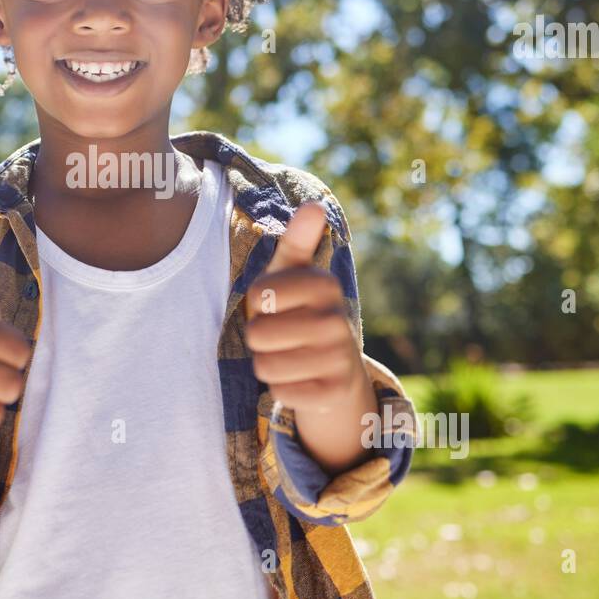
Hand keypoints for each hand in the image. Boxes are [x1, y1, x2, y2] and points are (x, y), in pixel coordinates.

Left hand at [243, 201, 361, 414]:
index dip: (258, 303)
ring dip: (267, 364)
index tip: (276, 303)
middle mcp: (338, 320)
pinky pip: (282, 392)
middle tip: (279, 335)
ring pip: (266, 366)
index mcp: (325, 284)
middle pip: (258, 334)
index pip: (259, 294)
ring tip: (287, 356)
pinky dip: (282, 388)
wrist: (333, 366)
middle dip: (258, 338)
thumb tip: (314, 206)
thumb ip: (297, 240)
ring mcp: (341, 358)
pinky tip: (299, 379)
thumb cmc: (297, 310)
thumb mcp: (291, 273)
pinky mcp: (335, 392)